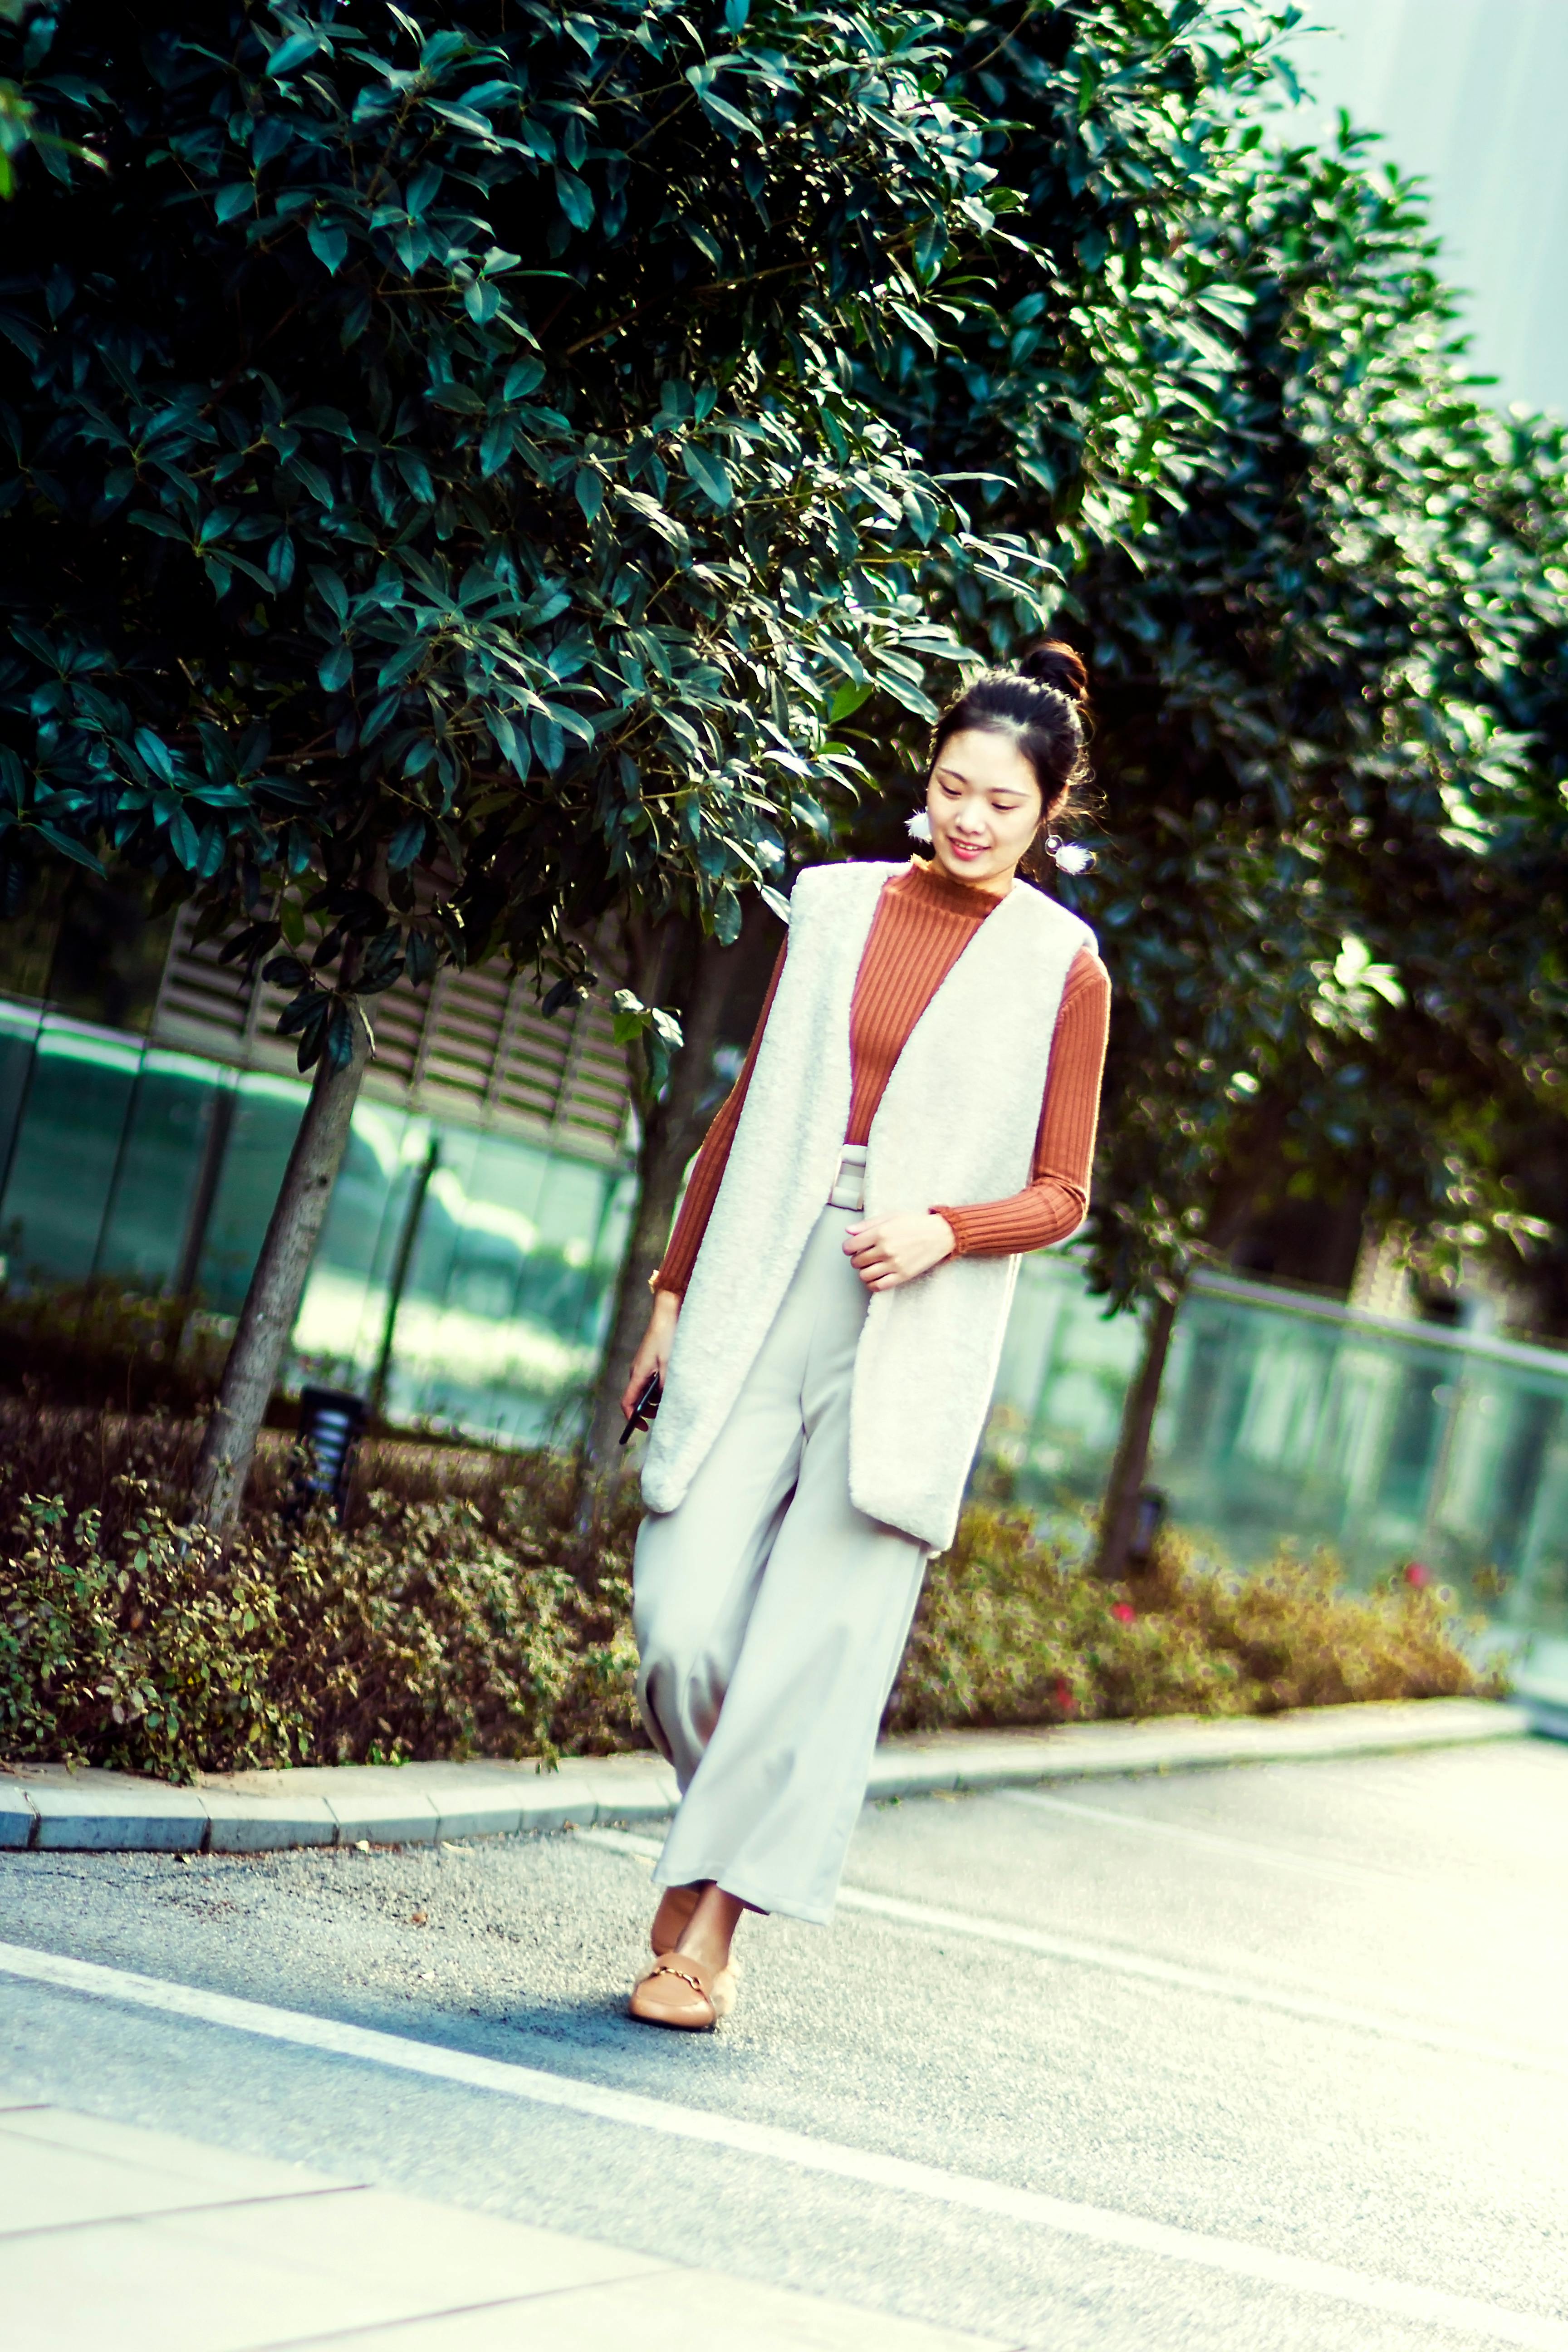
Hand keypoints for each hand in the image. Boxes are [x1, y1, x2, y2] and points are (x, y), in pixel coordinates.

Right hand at [621, 1290, 679, 1425]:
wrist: (668, 1313)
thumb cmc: (668, 1338)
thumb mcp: (670, 1365)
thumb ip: (666, 1386)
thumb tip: (667, 1403)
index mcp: (637, 1374)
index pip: (627, 1402)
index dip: (633, 1418)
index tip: (643, 1428)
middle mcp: (637, 1372)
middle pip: (637, 1399)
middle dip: (649, 1409)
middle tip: (666, 1412)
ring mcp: (643, 1366)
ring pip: (646, 1390)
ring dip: (657, 1398)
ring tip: (673, 1395)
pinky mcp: (651, 1361)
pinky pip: (652, 1380)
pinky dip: (660, 1386)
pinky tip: (673, 1381)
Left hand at [843, 1210, 955, 1292]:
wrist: (939, 1234)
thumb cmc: (914, 1224)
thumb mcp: (890, 1217)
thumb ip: (867, 1224)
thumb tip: (848, 1231)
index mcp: (880, 1233)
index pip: (850, 1246)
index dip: (848, 1248)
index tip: (852, 1248)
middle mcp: (885, 1249)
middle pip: (856, 1262)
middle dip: (856, 1259)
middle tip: (864, 1255)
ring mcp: (894, 1264)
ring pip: (864, 1276)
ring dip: (863, 1272)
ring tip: (870, 1266)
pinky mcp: (902, 1276)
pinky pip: (879, 1286)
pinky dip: (872, 1284)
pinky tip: (875, 1278)